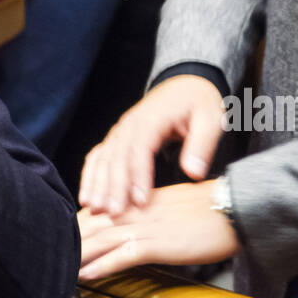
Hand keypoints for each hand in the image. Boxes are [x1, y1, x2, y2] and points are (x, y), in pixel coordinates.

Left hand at [77, 181, 239, 281]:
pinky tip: (89, 274)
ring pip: (103, 239)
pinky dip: (102, 265)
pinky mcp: (157, 243)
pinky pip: (123, 255)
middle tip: (52, 249)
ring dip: (80, 254)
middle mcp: (139, 210)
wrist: (233, 209)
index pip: (103, 209)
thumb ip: (152, 211)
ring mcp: (146, 226)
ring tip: (61, 267)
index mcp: (142, 199)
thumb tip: (138, 222)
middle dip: (73, 238)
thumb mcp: (174, 204)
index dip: (81, 222)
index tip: (67, 231)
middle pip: (95, 223)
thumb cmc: (211, 208)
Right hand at [79, 75, 225, 214]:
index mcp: (153, 118)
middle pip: (116, 156)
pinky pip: (98, 156)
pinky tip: (86, 197)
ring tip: (94, 209)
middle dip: (113, 186)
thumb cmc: (198, 102)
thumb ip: (202, 145)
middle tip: (113, 213)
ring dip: (96, 184)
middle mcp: (130, 124)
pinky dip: (90, 176)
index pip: (140, 149)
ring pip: (103, 157)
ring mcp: (120, 130)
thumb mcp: (210, 119)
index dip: (138, 176)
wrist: (185, 84)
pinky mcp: (117, 137)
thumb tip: (193, 173)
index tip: (140, 202)